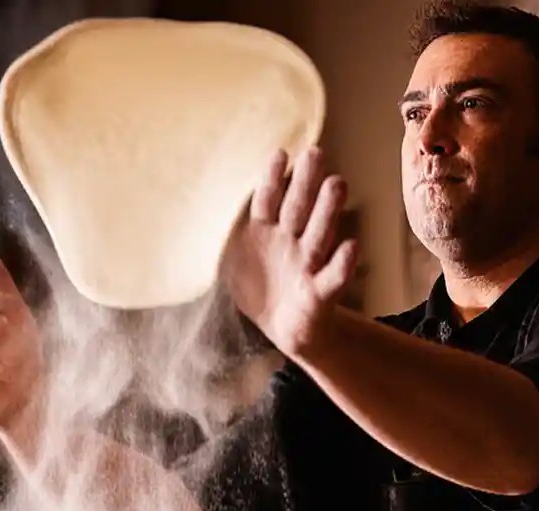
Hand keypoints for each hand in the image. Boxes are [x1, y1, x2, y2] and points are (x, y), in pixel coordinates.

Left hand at [222, 147, 358, 357]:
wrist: (285, 329)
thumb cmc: (259, 288)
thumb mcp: (230, 262)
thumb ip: (220, 237)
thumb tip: (186, 210)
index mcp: (266, 232)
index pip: (268, 199)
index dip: (272, 178)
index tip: (279, 153)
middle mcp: (290, 243)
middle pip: (297, 208)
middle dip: (305, 182)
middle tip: (316, 153)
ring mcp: (307, 266)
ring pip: (318, 234)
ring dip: (327, 210)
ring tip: (336, 184)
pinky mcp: (321, 293)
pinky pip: (334, 277)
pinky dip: (343, 263)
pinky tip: (351, 246)